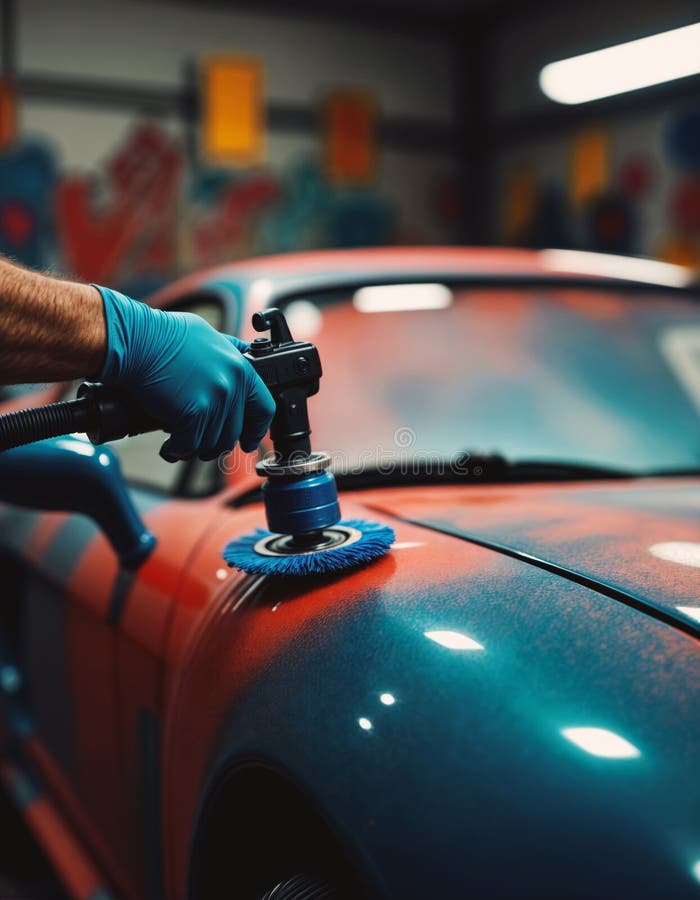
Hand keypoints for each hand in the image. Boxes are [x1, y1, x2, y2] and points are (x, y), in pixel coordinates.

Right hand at [95, 286, 274, 461]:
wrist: (137, 341)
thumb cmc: (165, 335)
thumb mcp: (210, 336)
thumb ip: (231, 353)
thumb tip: (244, 356)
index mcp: (240, 368)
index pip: (264, 408)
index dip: (256, 429)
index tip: (248, 440)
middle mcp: (231, 386)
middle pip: (233, 432)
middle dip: (216, 443)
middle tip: (204, 446)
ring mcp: (213, 401)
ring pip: (212, 442)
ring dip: (196, 448)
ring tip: (183, 443)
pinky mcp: (192, 414)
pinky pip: (190, 445)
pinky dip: (178, 449)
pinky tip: (170, 446)